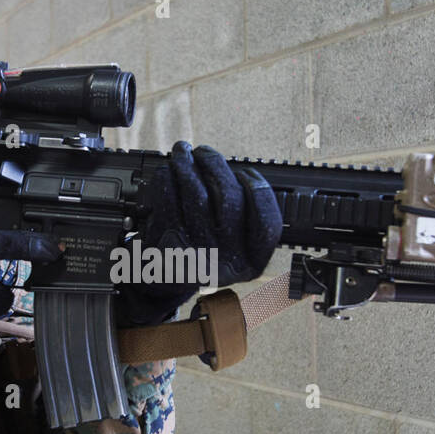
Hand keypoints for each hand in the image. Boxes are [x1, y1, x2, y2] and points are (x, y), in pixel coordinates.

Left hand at [117, 141, 282, 325]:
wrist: (167, 281)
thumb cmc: (204, 252)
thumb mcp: (235, 245)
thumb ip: (244, 214)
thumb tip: (230, 170)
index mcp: (252, 262)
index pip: (267, 224)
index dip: (259, 191)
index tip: (246, 173)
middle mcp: (228, 262)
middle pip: (230, 200)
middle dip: (216, 165)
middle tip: (204, 152)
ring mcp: (198, 255)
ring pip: (197, 196)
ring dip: (188, 165)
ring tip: (182, 152)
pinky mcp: (169, 247)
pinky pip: (170, 203)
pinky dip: (167, 180)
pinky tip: (168, 171)